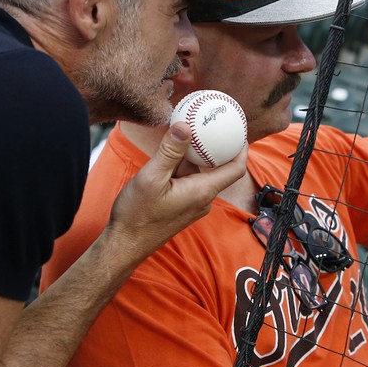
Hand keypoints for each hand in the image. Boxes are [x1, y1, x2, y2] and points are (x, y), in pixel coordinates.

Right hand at [105, 121, 247, 267]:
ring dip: (195, 155)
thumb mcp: (151, 177)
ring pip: (201, 173)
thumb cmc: (137, 215)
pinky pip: (190, 181)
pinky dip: (184, 166)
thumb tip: (185, 126)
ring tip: (187, 131)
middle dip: (215, 145)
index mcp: (202, 191)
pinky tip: (170, 154)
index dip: (242, 148)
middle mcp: (203, 199)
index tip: (239, 129)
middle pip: (219, 168)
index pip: (236, 169)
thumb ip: (170, 152)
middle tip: (210, 122)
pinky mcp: (183, 206)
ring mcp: (194, 204)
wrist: (125, 244)